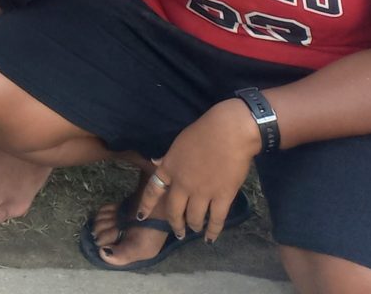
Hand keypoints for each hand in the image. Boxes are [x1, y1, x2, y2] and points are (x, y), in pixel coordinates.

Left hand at [138, 101, 263, 241]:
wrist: (228, 132)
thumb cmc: (203, 131)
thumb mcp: (178, 143)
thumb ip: (168, 158)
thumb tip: (156, 163)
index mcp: (169, 168)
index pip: (153, 191)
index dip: (146, 206)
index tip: (142, 217)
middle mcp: (182, 184)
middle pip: (173, 211)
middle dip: (175, 224)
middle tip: (178, 231)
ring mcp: (202, 192)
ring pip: (193, 218)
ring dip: (193, 226)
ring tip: (195, 229)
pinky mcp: (222, 197)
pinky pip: (216, 220)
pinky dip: (212, 231)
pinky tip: (210, 238)